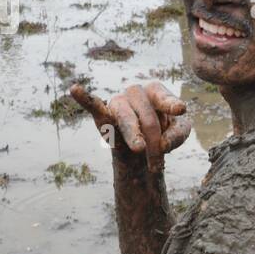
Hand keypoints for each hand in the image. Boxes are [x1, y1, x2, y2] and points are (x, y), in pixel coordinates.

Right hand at [70, 82, 190, 172]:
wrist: (142, 155)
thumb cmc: (163, 135)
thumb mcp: (178, 134)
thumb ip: (177, 135)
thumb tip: (163, 143)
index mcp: (155, 92)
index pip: (163, 97)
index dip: (170, 104)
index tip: (180, 110)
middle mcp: (136, 93)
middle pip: (148, 117)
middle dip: (154, 142)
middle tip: (158, 165)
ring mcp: (118, 103)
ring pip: (126, 118)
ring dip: (134, 135)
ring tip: (139, 148)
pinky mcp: (103, 116)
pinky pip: (93, 105)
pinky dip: (84, 98)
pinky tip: (75, 89)